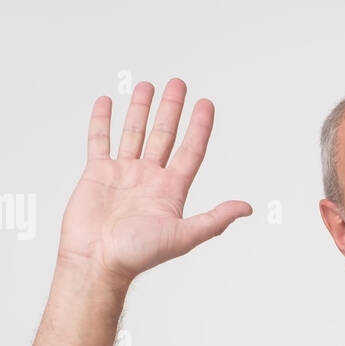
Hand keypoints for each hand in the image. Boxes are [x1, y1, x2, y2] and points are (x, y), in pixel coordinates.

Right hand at [57, 78, 251, 283]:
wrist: (97, 262)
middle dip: (172, 109)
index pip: (190, 150)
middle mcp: (149, 178)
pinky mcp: (97, 174)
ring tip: (148, 86)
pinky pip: (100, 141)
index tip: (206, 103)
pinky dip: (102, 122)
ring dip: (141, 110)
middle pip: (164, 135)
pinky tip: (108, 103)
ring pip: (134, 133)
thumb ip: (215, 219)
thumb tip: (247, 208)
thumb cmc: (138, 255)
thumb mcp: (184, 237)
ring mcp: (123, 174)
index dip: (199, 127)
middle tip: (179, 83)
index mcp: (171, 190)